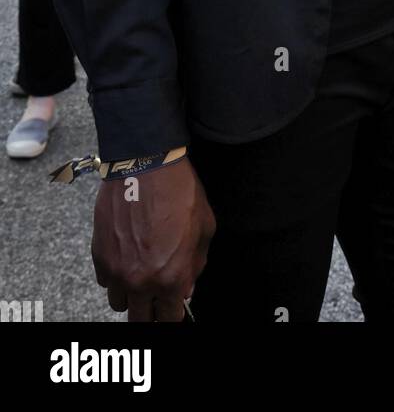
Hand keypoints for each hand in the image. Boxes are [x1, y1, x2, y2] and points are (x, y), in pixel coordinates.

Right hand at [92, 156, 215, 321]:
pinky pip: (104, 281)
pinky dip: (115, 276)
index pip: (169, 318)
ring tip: (141, 276)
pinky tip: (127, 258)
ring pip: (119, 303)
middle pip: (140, 319)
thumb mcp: (205, 228)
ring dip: (131, 295)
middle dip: (150, 312)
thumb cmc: (180, 192)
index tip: (174, 308)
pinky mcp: (99, 255)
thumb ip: (196, 264)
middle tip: (157, 298)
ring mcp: (116, 270)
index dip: (173, 314)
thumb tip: (187, 285)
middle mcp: (141, 280)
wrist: (146, 164)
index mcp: (171, 277)